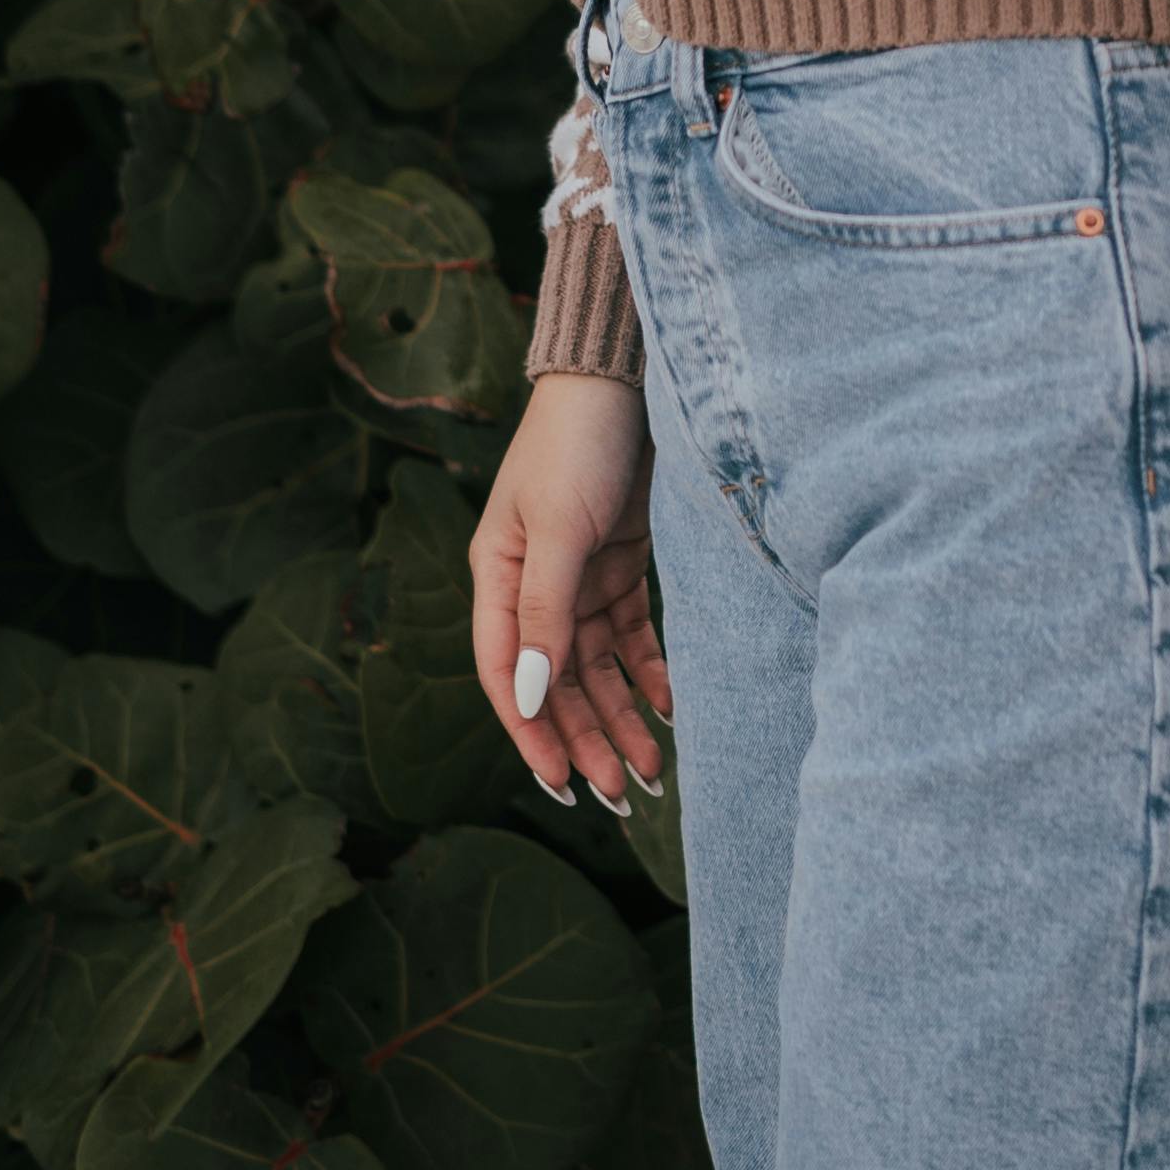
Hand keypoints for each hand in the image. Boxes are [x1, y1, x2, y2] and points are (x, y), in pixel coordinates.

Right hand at [469, 372, 670, 811]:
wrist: (627, 374)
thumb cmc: (579, 441)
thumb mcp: (558, 527)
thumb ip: (543, 612)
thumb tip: (526, 696)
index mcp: (498, 578)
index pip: (506, 676)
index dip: (531, 734)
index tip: (563, 785)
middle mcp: (534, 586)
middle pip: (555, 682)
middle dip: (586, 739)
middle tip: (621, 795)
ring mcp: (579, 575)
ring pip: (596, 668)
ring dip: (621, 716)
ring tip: (652, 769)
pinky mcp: (622, 560)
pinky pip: (631, 634)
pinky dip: (649, 671)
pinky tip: (671, 706)